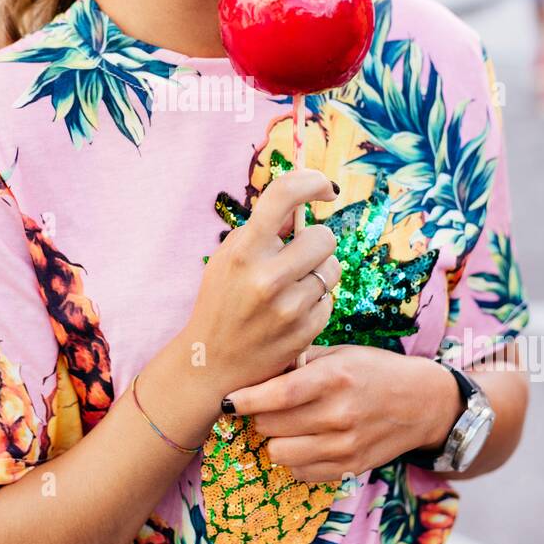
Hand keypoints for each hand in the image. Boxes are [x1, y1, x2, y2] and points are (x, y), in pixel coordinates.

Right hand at [184, 169, 341, 400]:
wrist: (211, 362)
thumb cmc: (222, 302)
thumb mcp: (228, 259)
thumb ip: (262, 231)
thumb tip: (301, 204)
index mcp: (243, 251)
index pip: (284, 195)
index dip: (310, 181)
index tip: (323, 187)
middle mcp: (266, 278)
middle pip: (323, 236)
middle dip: (315, 242)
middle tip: (300, 254)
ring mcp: (288, 308)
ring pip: (331, 269)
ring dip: (319, 272)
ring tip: (293, 286)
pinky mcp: (304, 332)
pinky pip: (329, 299)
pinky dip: (316, 301)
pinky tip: (293, 312)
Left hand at [219, 345, 462, 483]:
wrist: (423, 403)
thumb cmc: (376, 371)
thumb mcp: (341, 354)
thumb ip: (301, 361)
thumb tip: (259, 367)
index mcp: (334, 379)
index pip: (278, 394)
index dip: (245, 399)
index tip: (226, 400)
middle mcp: (338, 414)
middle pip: (271, 426)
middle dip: (260, 416)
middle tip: (266, 408)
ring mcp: (345, 446)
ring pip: (280, 454)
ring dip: (275, 440)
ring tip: (286, 426)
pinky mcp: (350, 468)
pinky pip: (301, 473)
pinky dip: (296, 460)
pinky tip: (306, 442)